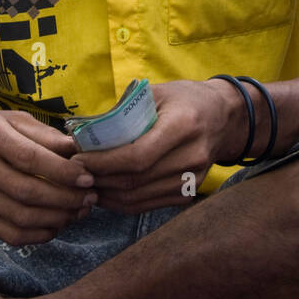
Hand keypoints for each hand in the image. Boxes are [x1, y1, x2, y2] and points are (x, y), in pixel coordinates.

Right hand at [0, 110, 95, 244]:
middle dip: (66, 198)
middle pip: (26, 190)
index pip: (29, 157)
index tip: (87, 177)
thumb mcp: (9, 120)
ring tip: (79, 211)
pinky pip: (9, 234)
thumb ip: (44, 135)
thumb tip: (79, 150)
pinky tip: (56, 225)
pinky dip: (39, 234)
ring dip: (57, 218)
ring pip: (20, 216)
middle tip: (90, 198)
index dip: (62, 171)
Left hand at [72, 78, 242, 213]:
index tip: (78, 158)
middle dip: (98, 179)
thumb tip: (80, 134)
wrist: (224, 117)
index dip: (103, 162)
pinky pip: (147, 205)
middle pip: (135, 180)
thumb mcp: (155, 93)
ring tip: (84, 183)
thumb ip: (122, 112)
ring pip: (138, 198)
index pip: (137, 156)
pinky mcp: (189, 193)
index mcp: (183, 125)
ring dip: (106, 194)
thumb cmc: (184, 99)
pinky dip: (121, 202)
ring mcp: (193, 179)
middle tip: (74, 172)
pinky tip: (105, 191)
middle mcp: (192, 156)